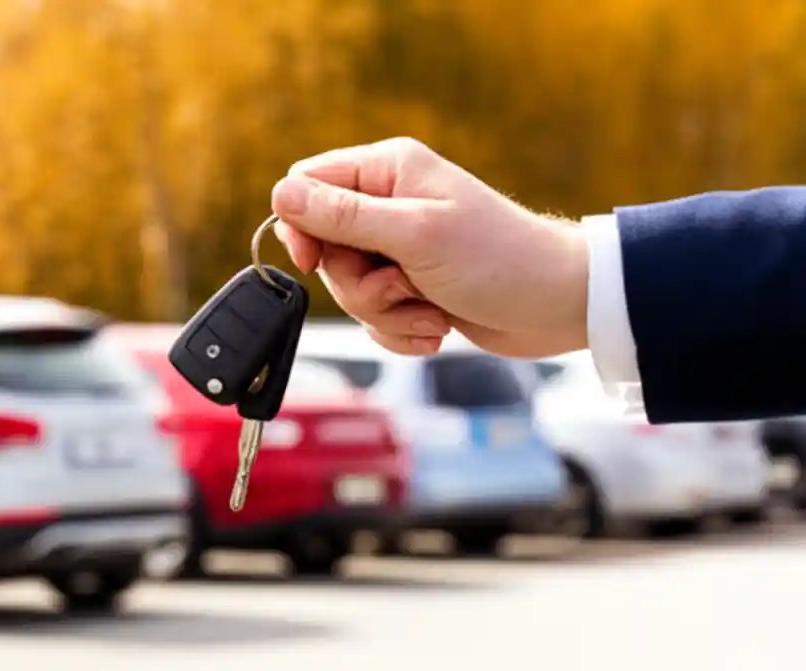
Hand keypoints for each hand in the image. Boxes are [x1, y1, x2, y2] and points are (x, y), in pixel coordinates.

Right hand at [270, 137, 588, 357]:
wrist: (559, 306)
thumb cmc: (499, 259)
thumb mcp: (414, 234)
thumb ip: (343, 216)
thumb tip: (280, 194)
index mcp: (387, 170)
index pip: (306, 185)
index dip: (300, 227)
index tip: (315, 261)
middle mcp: (387, 204)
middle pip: (323, 248)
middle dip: (358, 285)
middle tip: (402, 287)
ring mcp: (398, 248)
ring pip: (347, 288)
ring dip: (385, 312)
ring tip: (430, 310)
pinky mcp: (410, 287)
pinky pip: (374, 316)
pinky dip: (401, 329)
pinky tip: (437, 325)